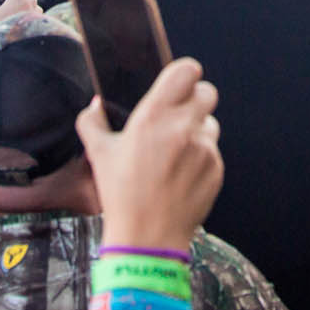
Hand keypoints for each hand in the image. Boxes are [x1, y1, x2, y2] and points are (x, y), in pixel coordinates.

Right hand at [77, 57, 221, 251]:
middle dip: (195, 99)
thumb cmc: (121, 195)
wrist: (148, 238)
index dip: (184, 73)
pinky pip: (214, 151)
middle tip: (179, 115)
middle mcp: (183, 128)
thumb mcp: (99, 155)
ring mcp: (204, 149)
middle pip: (207, 92)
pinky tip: (182, 174)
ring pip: (211, 123)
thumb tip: (94, 105)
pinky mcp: (217, 169)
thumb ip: (92, 122)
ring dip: (198, 130)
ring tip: (177, 152)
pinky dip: (202, 157)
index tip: (177, 82)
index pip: (186, 71)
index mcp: (153, 116)